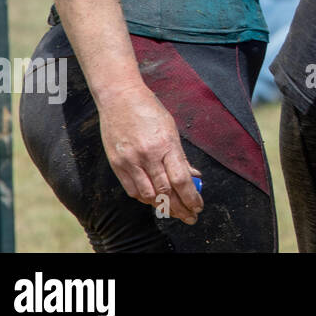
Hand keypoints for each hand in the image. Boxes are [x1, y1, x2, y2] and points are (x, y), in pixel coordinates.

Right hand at [97, 84, 202, 223]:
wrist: (119, 98)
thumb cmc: (149, 110)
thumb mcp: (171, 130)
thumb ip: (180, 156)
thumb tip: (193, 176)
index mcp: (165, 144)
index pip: (181, 180)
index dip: (191, 197)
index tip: (198, 206)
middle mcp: (147, 155)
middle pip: (166, 191)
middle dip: (180, 207)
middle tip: (190, 217)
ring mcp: (130, 161)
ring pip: (148, 194)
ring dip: (163, 207)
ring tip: (175, 212)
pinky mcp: (117, 164)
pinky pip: (132, 190)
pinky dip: (145, 198)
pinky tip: (155, 201)